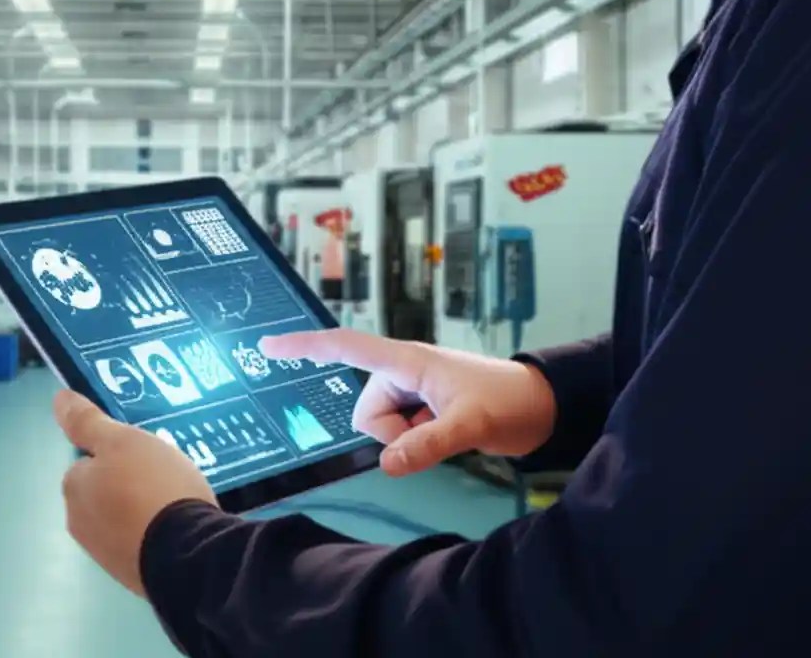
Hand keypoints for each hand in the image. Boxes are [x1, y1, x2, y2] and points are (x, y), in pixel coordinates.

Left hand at [54, 390, 217, 596]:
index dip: (118, 456)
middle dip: (127, 485)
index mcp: (74, 488)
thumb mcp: (123, 440)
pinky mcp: (131, 575)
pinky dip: (153, 534)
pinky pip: (140, 543)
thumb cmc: (153, 486)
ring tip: (175, 502)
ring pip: (121, 519)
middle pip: (102, 493)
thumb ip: (88, 421)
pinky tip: (178, 528)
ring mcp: (104, 554)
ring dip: (141, 511)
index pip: (88, 462)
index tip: (146, 456)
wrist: (187, 554)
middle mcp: (79, 523)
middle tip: (163, 477)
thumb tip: (58, 398)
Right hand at [259, 329, 556, 476]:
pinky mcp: (423, 413)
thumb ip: (428, 443)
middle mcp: (402, 374)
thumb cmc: (509, 400)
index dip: (304, 346)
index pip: (345, 348)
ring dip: (407, 439)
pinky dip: (414, 443)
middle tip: (436, 429)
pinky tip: (445, 436)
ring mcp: (412, 395)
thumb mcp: (470, 423)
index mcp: (405, 361)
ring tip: (446, 431)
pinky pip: (399, 435)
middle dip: (391, 432)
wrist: (543, 406)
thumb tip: (386, 465)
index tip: (267, 345)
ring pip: (381, 428)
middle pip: (365, 411)